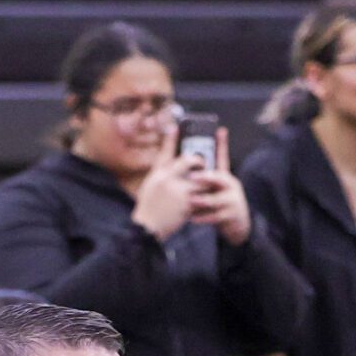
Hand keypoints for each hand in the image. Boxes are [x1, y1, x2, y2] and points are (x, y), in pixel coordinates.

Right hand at [129, 120, 195, 241]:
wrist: (147, 228)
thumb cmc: (148, 207)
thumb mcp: (149, 186)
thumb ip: (160, 172)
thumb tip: (166, 161)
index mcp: (158, 174)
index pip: (166, 152)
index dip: (171, 139)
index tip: (175, 127)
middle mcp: (168, 179)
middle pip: (189, 162)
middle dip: (198, 161)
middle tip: (202, 162)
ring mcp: (178, 191)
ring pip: (199, 178)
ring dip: (205, 179)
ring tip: (208, 181)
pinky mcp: (187, 204)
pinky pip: (201, 195)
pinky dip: (204, 195)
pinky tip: (205, 197)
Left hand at [187, 129, 250, 244]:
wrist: (236, 225)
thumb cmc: (219, 205)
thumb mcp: (214, 190)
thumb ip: (204, 180)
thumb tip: (187, 171)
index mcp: (224, 177)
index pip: (223, 157)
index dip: (222, 144)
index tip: (220, 130)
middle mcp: (231, 186)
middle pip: (220, 178)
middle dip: (206, 177)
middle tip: (193, 177)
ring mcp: (232, 201)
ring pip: (215, 199)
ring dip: (201, 200)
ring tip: (190, 200)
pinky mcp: (230, 216)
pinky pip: (214, 216)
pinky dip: (201, 218)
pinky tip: (191, 218)